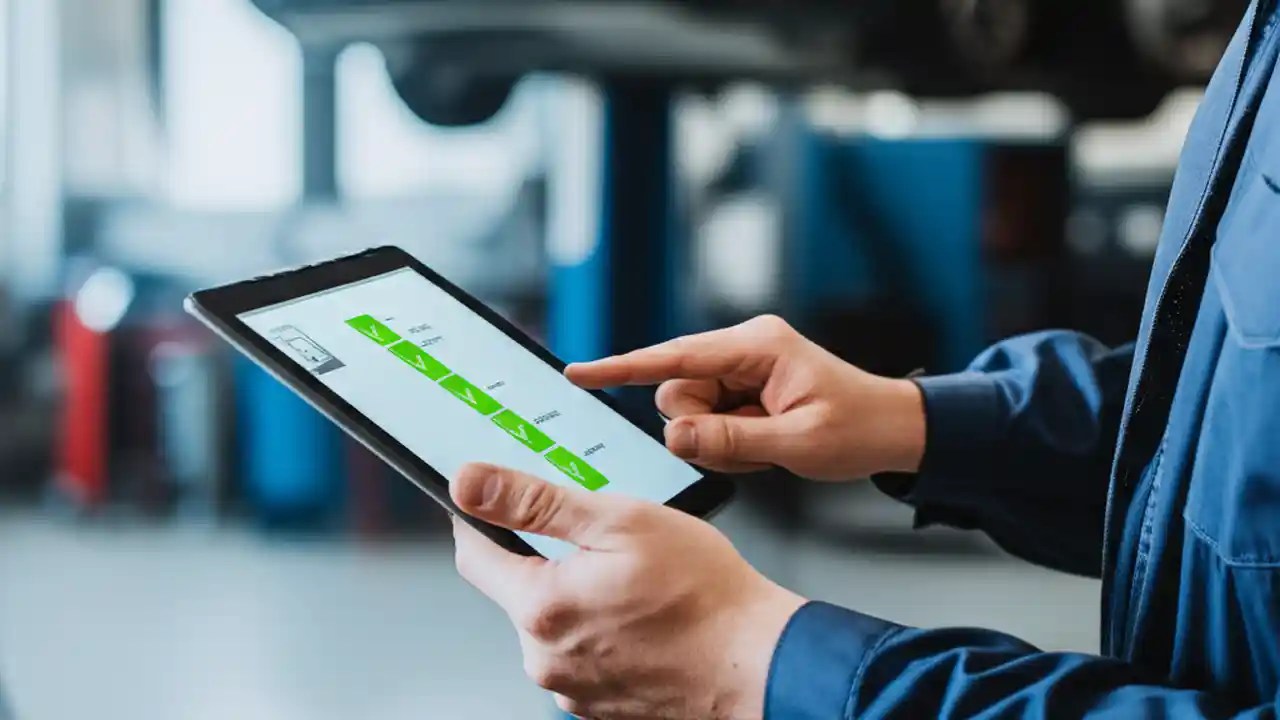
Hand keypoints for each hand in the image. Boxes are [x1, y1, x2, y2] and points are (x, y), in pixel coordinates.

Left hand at [450, 463, 805, 719]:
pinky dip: (601, 630)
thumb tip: (471, 483)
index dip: (478, 519)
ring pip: (553, 624)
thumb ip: (535, 501)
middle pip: (518, 591)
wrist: (757, 662)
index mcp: (541, 608)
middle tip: (602, 542)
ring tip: (634, 583)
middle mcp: (546, 659)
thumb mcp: (618, 520)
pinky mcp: (599, 705)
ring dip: (578, 596)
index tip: (486, 503)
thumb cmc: (704, 595)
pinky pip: (582, 654)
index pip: (475, 555)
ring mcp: (572, 688)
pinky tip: (642, 615)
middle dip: (547, 559)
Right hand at [566, 315, 925, 480]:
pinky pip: (709, 420)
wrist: (895, 430)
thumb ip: (730, 440)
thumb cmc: (858, 429)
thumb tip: (673, 434)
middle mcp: (743, 349)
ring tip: (768, 446)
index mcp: (757, 346)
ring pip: (690, 411)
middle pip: (678, 392)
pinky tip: (766, 444)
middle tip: (755, 445)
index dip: (623, 368)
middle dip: (704, 429)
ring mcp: (742, 368)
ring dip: (720, 440)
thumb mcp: (797, 444)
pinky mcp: (743, 387)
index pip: (675, 357)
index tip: (581, 374)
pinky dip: (730, 442)